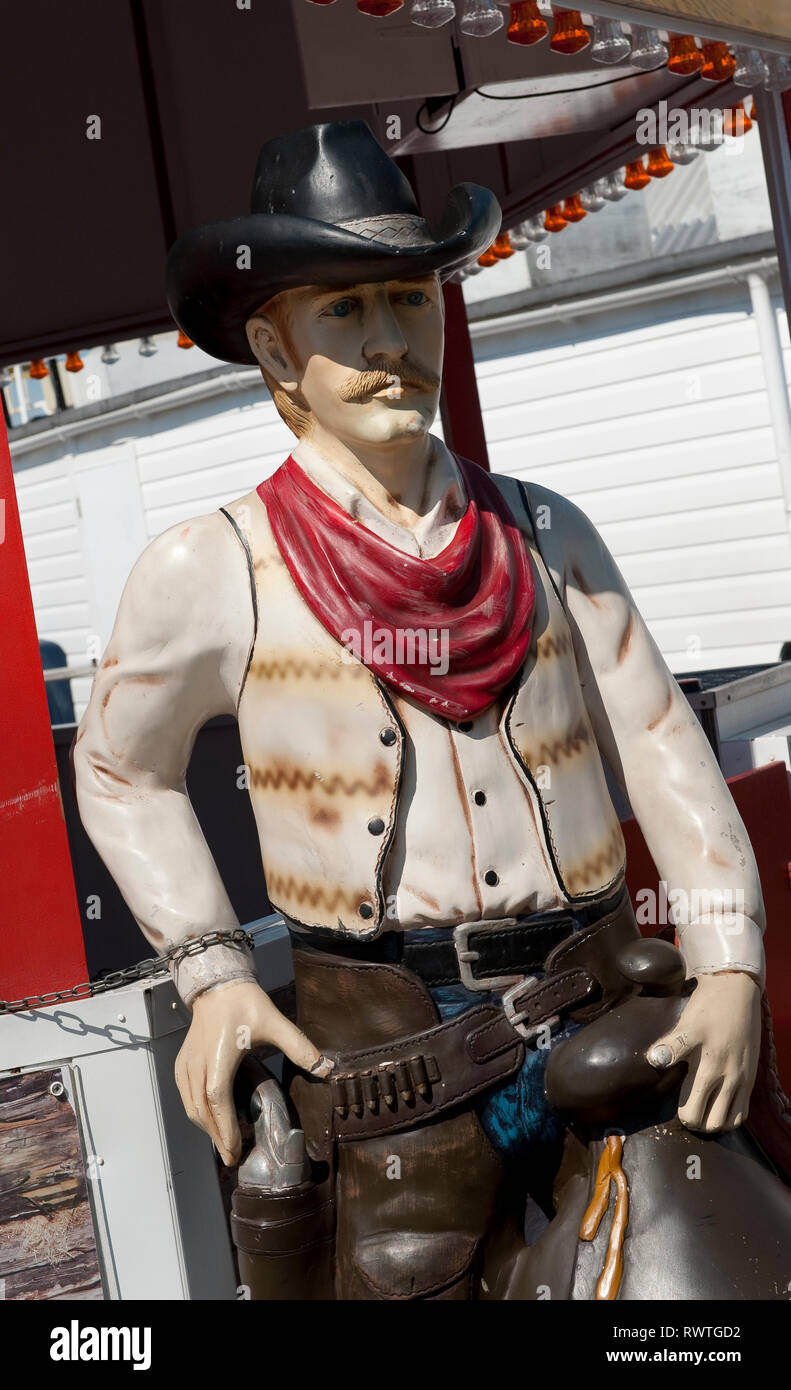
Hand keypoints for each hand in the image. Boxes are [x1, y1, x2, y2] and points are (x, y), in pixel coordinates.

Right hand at [174, 979, 321, 1165]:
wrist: (218, 987)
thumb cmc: (245, 1004)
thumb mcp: (276, 1023)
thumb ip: (300, 1047)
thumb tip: (326, 1068)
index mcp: (219, 1056)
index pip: (217, 1100)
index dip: (225, 1128)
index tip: (234, 1150)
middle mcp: (198, 1063)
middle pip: (201, 1111)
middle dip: (216, 1138)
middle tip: (232, 1158)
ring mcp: (186, 1064)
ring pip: (191, 1106)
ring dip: (206, 1128)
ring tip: (224, 1144)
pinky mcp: (182, 1064)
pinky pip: (186, 1097)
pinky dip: (198, 1114)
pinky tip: (211, 1122)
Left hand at [646, 971, 760, 1132]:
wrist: (736, 990)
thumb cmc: (709, 1007)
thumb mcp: (688, 1024)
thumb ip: (672, 1046)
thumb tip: (653, 1061)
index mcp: (709, 1069)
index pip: (694, 1113)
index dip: (682, 1117)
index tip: (676, 1109)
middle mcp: (729, 1079)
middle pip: (713, 1124)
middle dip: (698, 1124)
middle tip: (688, 1113)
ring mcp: (743, 1079)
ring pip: (731, 1121)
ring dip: (716, 1122)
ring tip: (704, 1111)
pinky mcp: (751, 1076)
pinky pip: (743, 1110)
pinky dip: (732, 1115)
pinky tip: (720, 1105)